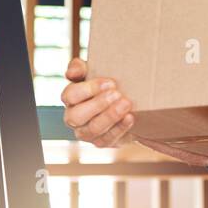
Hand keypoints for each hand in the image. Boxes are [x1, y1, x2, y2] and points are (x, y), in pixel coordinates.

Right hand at [61, 57, 207, 166]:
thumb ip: (91, 66)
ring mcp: (88, 131)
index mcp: (75, 94)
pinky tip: (133, 118)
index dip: (87, 87)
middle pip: (73, 113)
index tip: (112, 80)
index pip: (68, 91)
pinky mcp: (103, 142)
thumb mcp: (112, 68)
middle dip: (97, 103)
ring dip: (108, 117)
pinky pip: (106, 141)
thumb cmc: (123, 82)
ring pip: (88, 129)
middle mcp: (76, 115)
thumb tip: (75, 65)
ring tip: (128, 104)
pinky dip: (119, 129)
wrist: (138, 105)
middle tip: (121, 91)